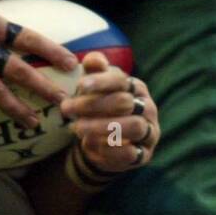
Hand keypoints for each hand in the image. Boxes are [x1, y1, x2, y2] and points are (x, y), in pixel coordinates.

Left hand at [59, 53, 158, 173]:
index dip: (101, 81)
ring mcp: (149, 131)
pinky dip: (110, 149)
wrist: (102, 146)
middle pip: (124, 102)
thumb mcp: (93, 89)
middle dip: (93, 105)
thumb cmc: (98, 111)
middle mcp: (147, 107)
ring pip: (133, 126)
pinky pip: (131, 152)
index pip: (121, 80)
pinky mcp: (143, 154)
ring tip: (77, 128)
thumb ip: (94, 72)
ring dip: (102, 126)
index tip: (80, 85)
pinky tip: (90, 145)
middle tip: (66, 109)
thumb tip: (92, 59)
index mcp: (135, 87)